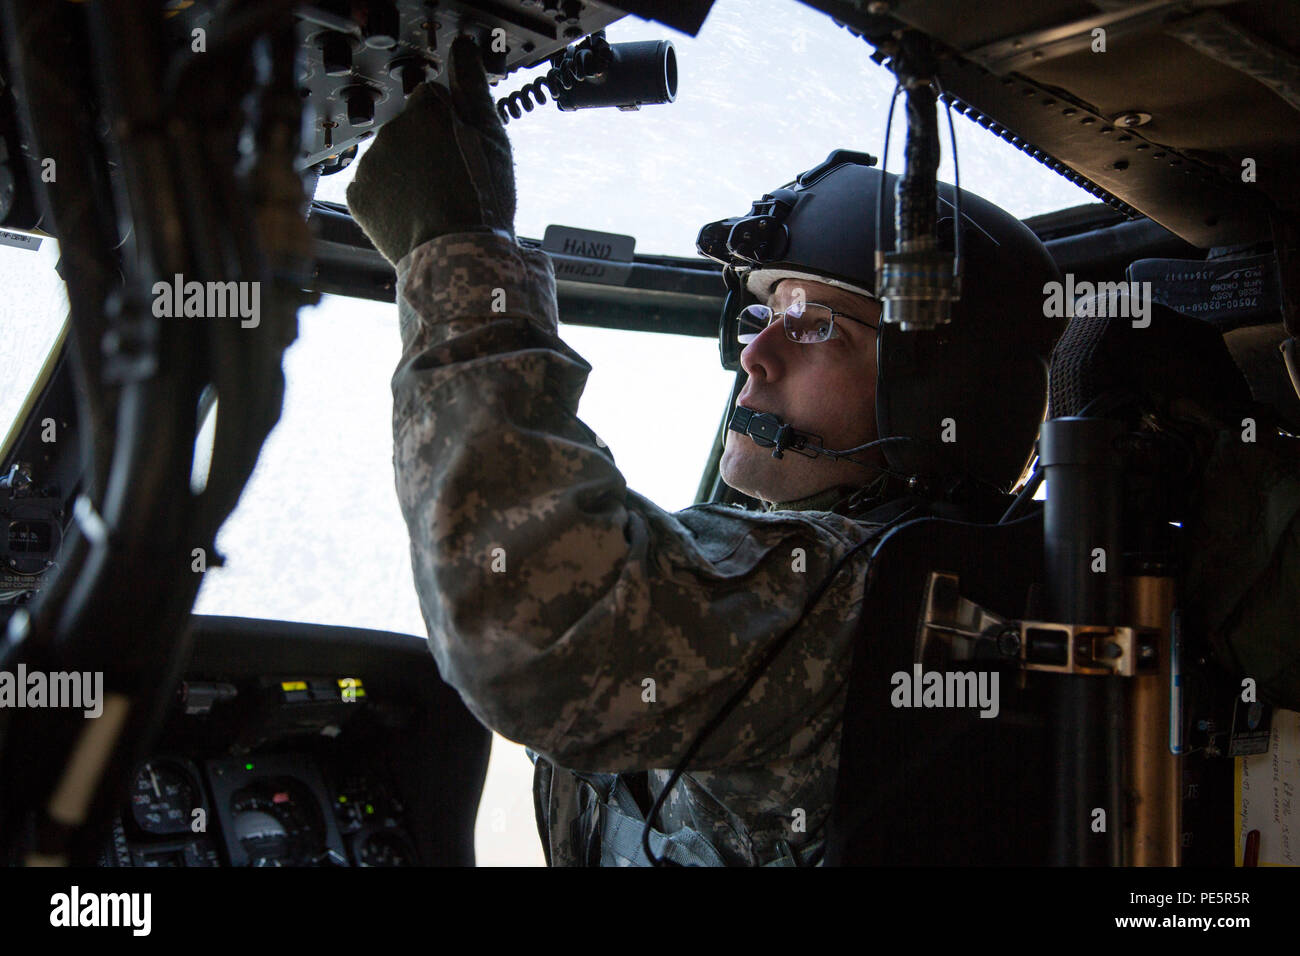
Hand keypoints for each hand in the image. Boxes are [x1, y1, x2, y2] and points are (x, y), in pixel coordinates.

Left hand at [347, 35, 516, 264]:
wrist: (458, 256)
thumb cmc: (480, 200)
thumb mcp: (492, 139)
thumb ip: (473, 87)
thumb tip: (462, 49)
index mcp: (425, 109)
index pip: (432, 99)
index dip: (449, 123)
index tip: (460, 148)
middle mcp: (391, 129)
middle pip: (408, 129)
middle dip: (425, 147)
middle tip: (449, 179)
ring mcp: (370, 164)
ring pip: (388, 158)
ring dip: (405, 172)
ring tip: (432, 200)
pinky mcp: (357, 195)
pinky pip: (370, 188)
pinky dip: (386, 198)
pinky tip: (411, 212)